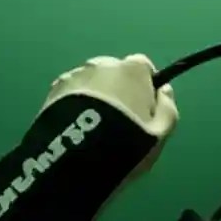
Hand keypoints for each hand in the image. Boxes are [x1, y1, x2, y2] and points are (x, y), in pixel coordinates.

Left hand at [42, 54, 178, 181]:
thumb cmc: (126, 142)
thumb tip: (164, 90)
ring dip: (93, 95)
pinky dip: (73, 103)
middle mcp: (104, 64)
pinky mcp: (52, 90)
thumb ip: (167, 108)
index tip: (143, 108)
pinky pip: (69, 93)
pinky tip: (74, 127)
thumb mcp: (161, 133)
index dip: (145, 87)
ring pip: (90, 82)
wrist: (78, 157)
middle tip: (116, 121)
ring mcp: (76, 74)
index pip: (144, 67)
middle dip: (117, 89)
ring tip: (92, 126)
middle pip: (115, 72)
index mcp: (133, 69)